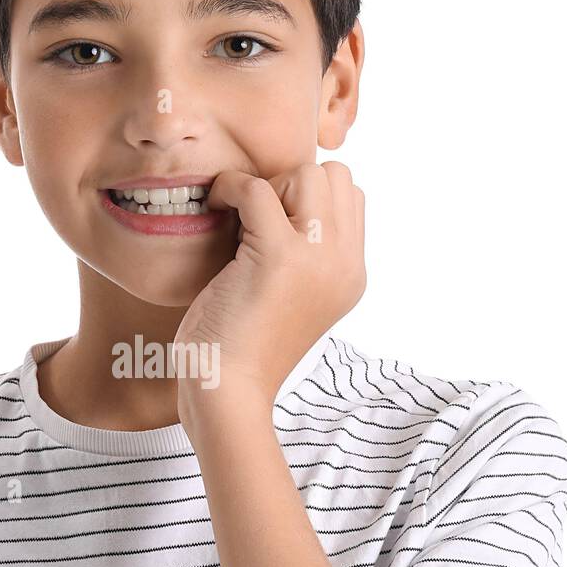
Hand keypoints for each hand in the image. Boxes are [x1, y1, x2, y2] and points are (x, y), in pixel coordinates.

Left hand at [173, 161, 365, 415]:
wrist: (228, 393)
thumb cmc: (243, 347)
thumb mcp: (292, 296)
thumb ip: (304, 254)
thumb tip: (280, 197)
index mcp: (352, 275)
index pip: (351, 197)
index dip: (307, 195)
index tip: (270, 219)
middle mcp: (344, 264)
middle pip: (335, 176)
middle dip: (291, 183)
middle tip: (254, 218)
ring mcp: (316, 258)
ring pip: (307, 173)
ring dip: (267, 184)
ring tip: (238, 216)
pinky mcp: (276, 257)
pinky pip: (258, 189)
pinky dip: (231, 188)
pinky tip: (214, 206)